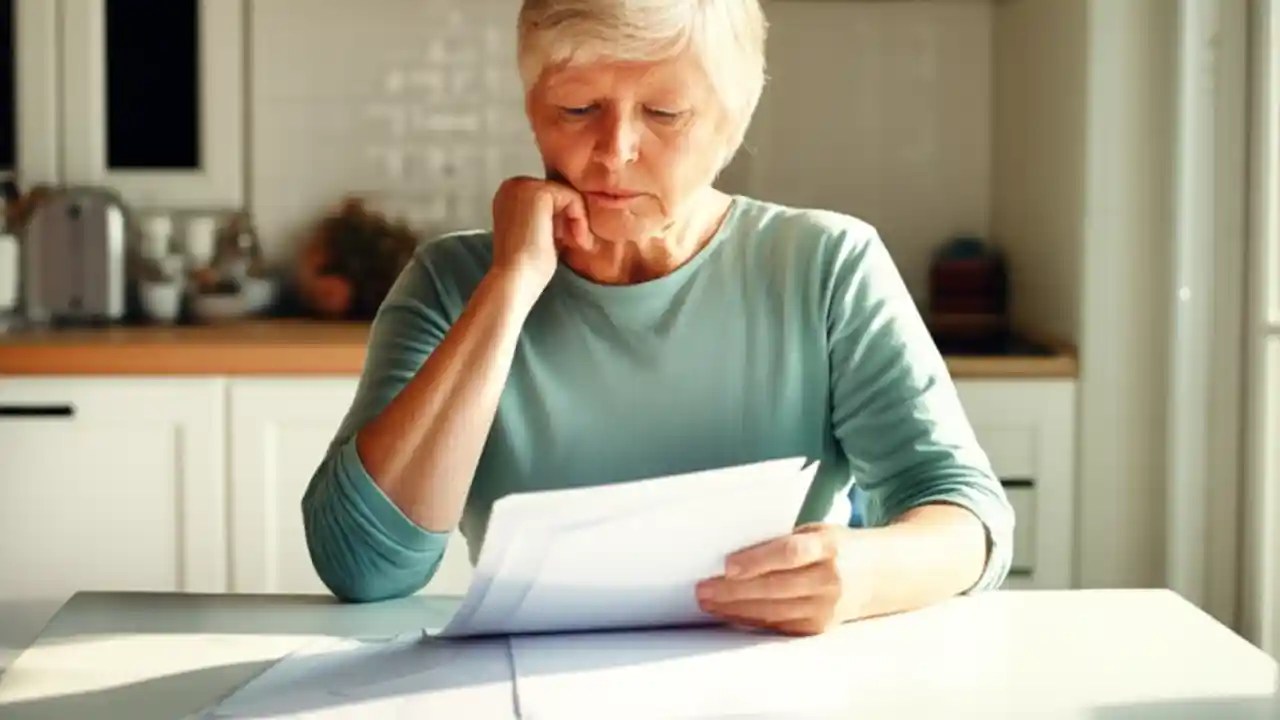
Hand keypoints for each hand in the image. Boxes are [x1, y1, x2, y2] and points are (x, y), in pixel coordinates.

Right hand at [490, 176, 591, 293]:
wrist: (516, 279)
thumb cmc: (527, 266)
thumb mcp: (540, 233)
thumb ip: (549, 216)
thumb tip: (571, 211)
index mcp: (509, 196)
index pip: (550, 197)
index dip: (564, 218)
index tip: (567, 241)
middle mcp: (513, 185)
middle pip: (559, 192)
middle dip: (571, 217)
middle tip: (573, 243)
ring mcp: (523, 186)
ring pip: (568, 194)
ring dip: (577, 220)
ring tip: (575, 243)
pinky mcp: (537, 192)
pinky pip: (572, 197)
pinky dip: (579, 219)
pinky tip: (575, 240)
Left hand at [696, 523, 866, 635]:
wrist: (886, 575)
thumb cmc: (841, 548)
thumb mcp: (819, 532)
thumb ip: (784, 543)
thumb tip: (735, 555)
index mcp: (830, 547)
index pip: (790, 554)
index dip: (758, 561)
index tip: (727, 566)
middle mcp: (830, 579)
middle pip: (776, 587)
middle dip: (734, 591)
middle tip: (703, 589)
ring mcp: (827, 608)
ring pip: (774, 611)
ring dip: (736, 609)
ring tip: (708, 603)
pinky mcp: (821, 627)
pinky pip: (780, 625)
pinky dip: (752, 620)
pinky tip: (730, 615)